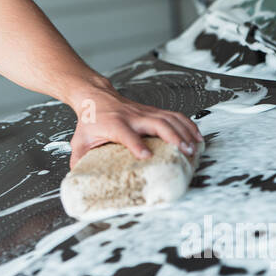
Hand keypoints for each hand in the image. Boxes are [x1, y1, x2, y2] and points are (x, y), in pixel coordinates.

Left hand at [67, 84, 202, 169]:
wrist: (95, 96)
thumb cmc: (89, 121)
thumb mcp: (79, 141)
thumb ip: (78, 160)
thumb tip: (79, 179)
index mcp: (114, 125)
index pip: (126, 134)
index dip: (136, 145)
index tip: (146, 157)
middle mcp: (132, 117)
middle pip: (156, 123)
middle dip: (173, 137)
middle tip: (186, 152)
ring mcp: (144, 112)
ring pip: (169, 118)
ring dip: (185, 131)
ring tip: (196, 147)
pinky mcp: (152, 111)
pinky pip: (173, 116)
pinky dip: (187, 124)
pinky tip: (197, 135)